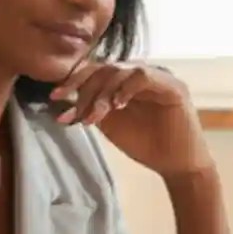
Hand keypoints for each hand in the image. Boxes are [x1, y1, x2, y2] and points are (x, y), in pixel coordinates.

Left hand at [49, 61, 212, 177]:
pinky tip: (117, 106)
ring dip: (102, 93)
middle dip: (84, 90)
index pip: (96, 71)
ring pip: (121, 71)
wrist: (176, 165)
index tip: (55, 97)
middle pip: (104, 68)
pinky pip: (143, 76)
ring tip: (94, 117)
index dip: (74, 81)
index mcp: (125, 81)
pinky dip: (126, 88)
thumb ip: (91, 109)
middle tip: (72, 112)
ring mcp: (158, 77)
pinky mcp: (173, 86)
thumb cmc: (146, 145)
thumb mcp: (110, 124)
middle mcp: (141, 74)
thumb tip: (63, 100)